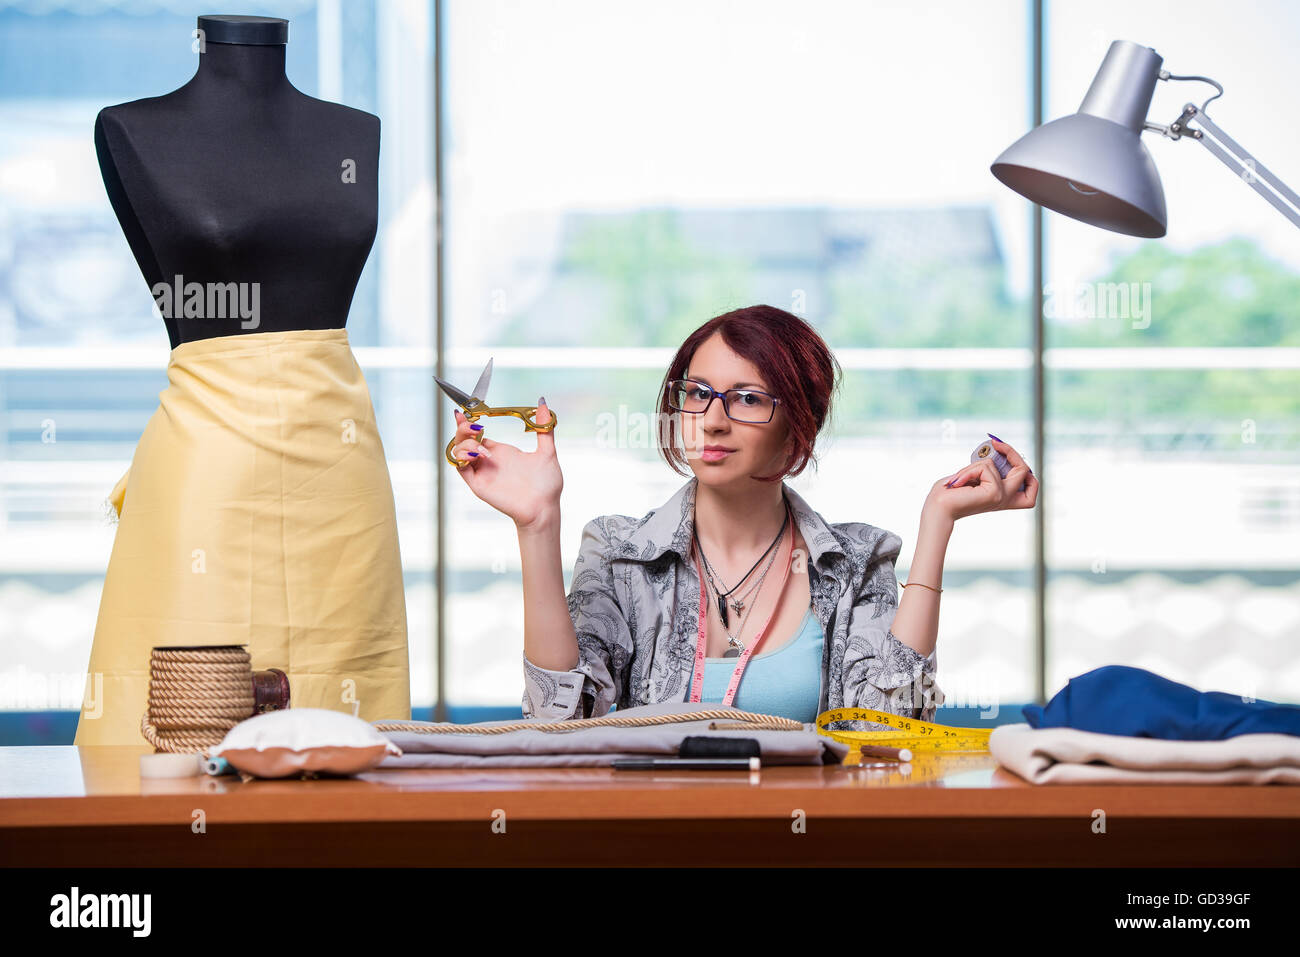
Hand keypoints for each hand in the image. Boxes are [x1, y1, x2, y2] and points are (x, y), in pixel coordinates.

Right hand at [449, 399, 562, 530]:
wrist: (545, 507)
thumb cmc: (547, 484)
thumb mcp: (547, 451)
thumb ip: (543, 428)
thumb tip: (543, 404)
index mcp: (501, 452)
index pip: (478, 434)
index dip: (470, 422)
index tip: (468, 411)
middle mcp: (489, 461)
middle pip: (464, 440)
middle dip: (462, 429)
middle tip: (472, 425)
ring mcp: (483, 472)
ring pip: (459, 452)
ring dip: (464, 444)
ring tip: (481, 448)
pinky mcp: (479, 485)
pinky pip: (461, 469)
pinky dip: (462, 458)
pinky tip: (476, 455)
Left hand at [923, 437, 1038, 523]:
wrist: (937, 508)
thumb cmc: (949, 494)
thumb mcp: (972, 476)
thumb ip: (986, 468)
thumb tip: (995, 450)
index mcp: (1002, 497)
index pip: (1031, 487)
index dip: (1027, 470)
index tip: (1005, 456)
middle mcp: (1005, 499)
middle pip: (1026, 471)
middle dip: (1012, 452)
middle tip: (995, 444)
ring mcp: (1002, 496)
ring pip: (997, 464)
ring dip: (974, 465)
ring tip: (961, 477)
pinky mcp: (995, 493)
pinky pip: (985, 467)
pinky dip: (969, 470)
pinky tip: (959, 482)